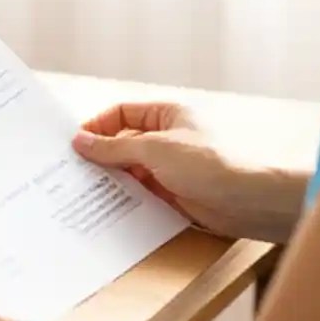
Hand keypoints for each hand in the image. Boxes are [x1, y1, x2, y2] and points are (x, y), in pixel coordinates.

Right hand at [73, 103, 306, 242]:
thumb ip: (114, 147)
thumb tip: (81, 142)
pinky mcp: (174, 194)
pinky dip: (125, 198)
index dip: (98, 126)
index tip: (75, 144)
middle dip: (101, 156)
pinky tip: (106, 206)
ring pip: (130, 170)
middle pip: (124, 143)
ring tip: (83, 190)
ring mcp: (170, 167)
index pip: (123, 114)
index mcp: (167, 115)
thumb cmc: (208, 164)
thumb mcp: (154, 149)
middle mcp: (167, 139)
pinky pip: (141, 193)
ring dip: (111, 179)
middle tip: (72, 170)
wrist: (247, 202)